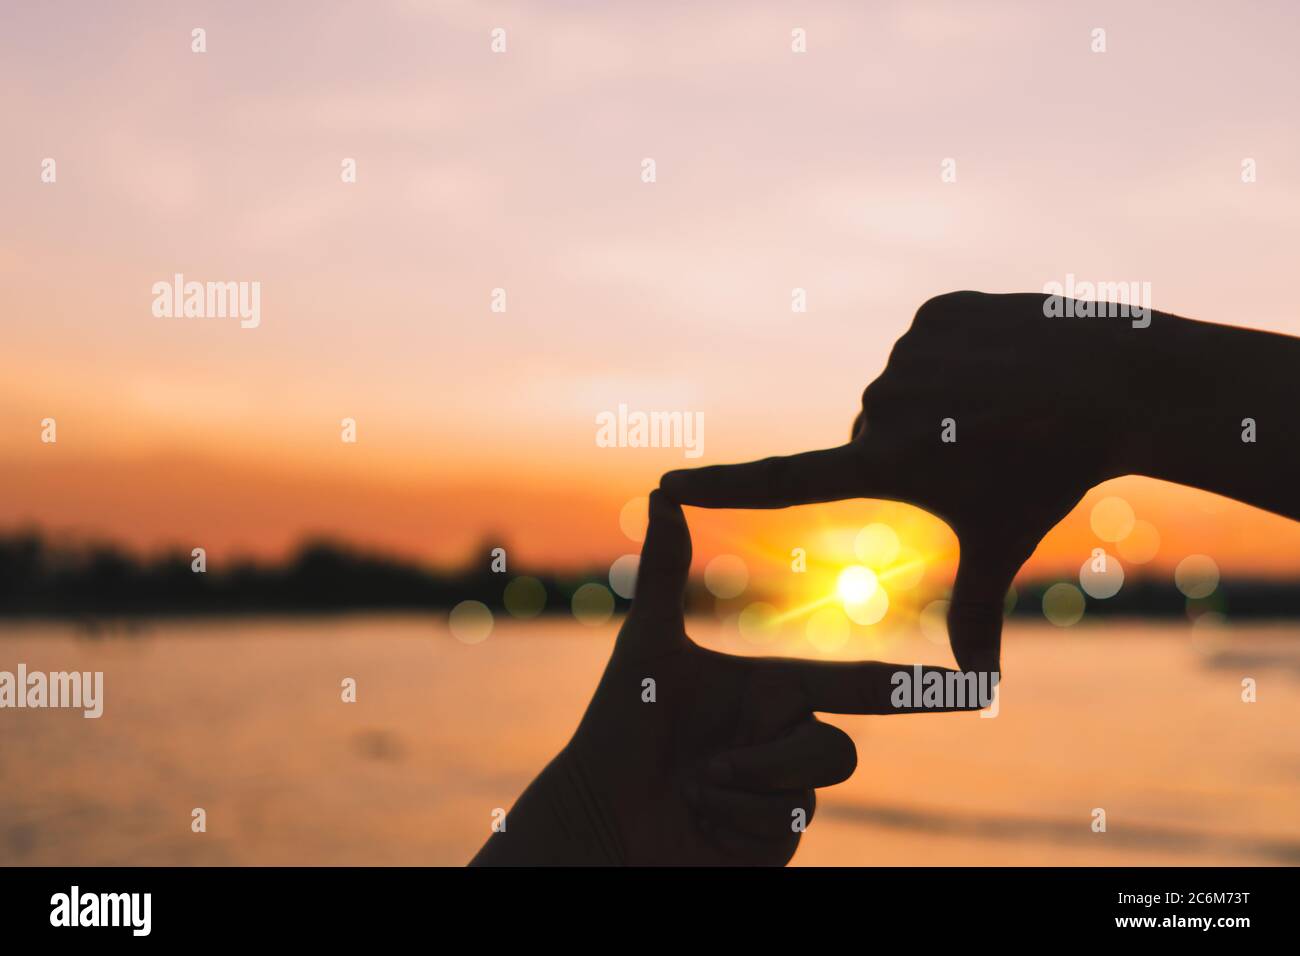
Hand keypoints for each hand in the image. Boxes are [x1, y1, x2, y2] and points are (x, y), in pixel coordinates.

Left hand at [472, 491, 974, 865]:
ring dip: (742, 795)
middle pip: (834, 752)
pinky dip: (734, 829)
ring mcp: (785, 793)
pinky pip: (783, 834)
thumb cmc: (619, 726)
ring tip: (692, 790)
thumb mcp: (646, 646)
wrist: (599, 813)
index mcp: (774, 690)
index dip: (921, 691)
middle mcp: (787, 738)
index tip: (980, 688)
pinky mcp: (773, 840)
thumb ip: (665, 572)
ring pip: (808, 796)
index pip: (861, 687)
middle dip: (768, 763)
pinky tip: (699, 824)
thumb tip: (660, 492)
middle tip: (702, 770)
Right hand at [662, 291, 1143, 675]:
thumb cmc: (1049, 476)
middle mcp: (887, 408)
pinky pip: (926, 344)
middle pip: (871, 435)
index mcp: (889, 467)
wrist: (1118, 387)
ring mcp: (911, 354)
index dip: (722, 486)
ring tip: (993, 408)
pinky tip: (999, 367)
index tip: (668, 482)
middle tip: (974, 450)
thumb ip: (978, 613)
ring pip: (900, 388)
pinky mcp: (936, 313)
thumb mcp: (1003, 544)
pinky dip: (954, 358)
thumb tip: (982, 688)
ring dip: (935, 401)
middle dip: (911, 447)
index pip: (783, 481)